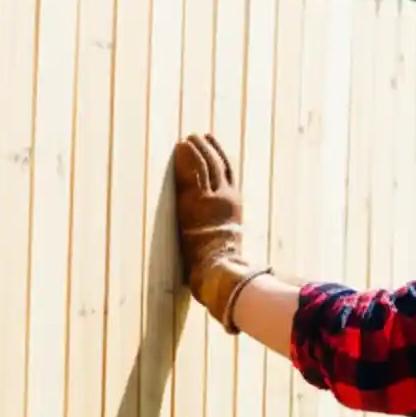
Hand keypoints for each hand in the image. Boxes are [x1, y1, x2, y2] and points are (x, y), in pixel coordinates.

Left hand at [173, 133, 267, 332]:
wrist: (220, 274)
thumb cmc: (224, 275)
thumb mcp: (227, 258)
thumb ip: (226, 258)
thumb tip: (234, 280)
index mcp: (234, 213)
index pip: (229, 180)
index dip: (222, 161)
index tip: (214, 147)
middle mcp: (227, 201)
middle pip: (219, 167)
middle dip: (210, 150)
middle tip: (199, 135)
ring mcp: (213, 199)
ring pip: (207, 165)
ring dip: (197, 149)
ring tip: (188, 137)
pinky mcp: (198, 200)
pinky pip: (194, 171)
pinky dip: (189, 157)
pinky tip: (181, 146)